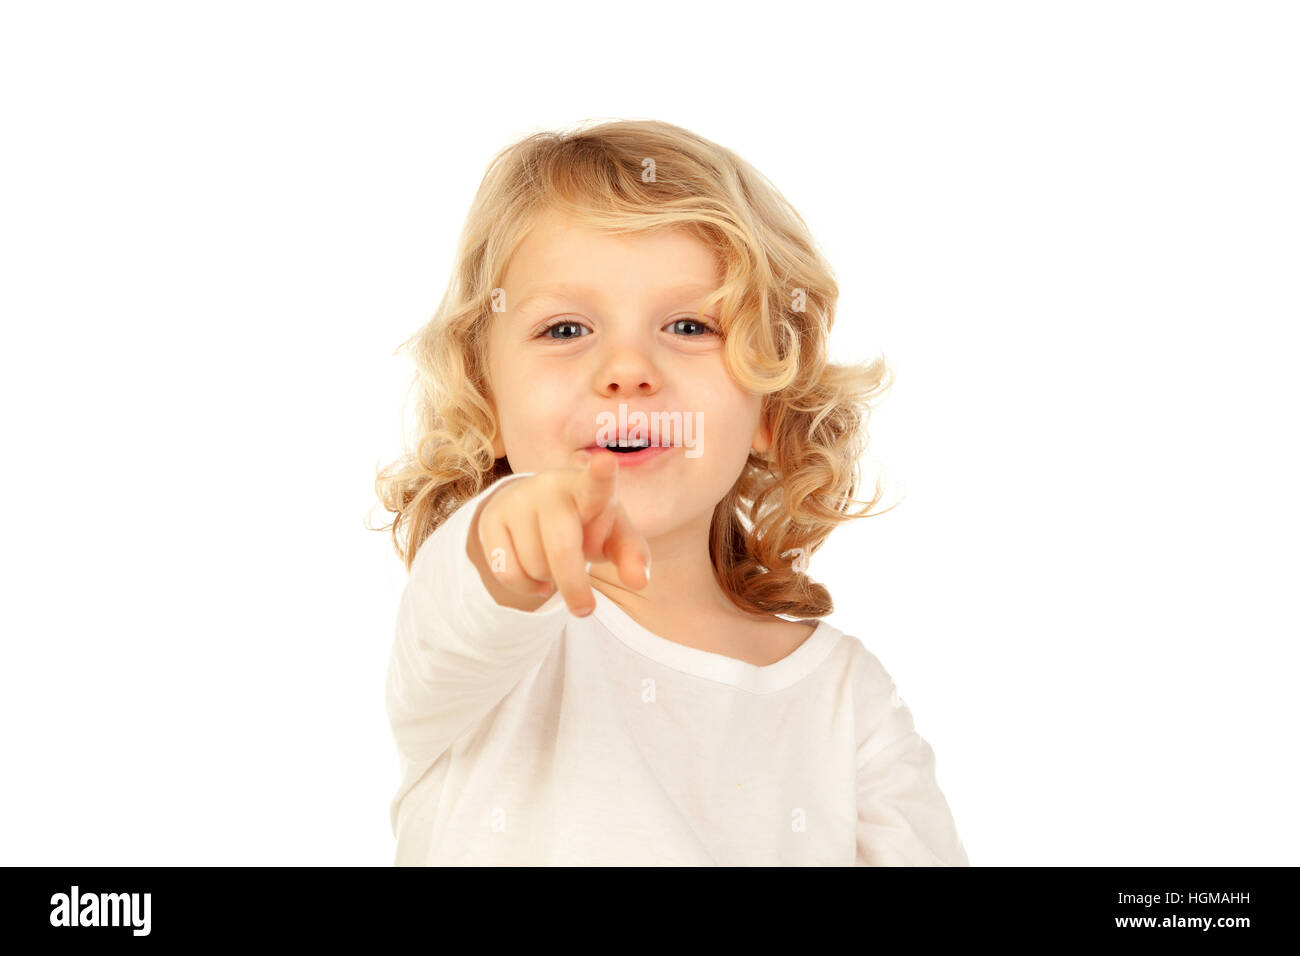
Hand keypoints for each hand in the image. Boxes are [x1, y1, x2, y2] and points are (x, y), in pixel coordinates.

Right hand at [471, 449, 650, 615]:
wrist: (536, 508)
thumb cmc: (587, 523)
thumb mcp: (614, 536)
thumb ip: (632, 555)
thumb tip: (639, 580)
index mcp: (588, 487)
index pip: (596, 483)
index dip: (601, 474)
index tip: (606, 462)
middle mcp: (550, 487)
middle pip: (562, 547)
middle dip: (574, 585)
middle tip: (585, 609)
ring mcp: (517, 500)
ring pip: (534, 565)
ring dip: (549, 581)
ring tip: (555, 567)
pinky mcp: (491, 519)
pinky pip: (506, 571)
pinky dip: (525, 587)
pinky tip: (535, 577)